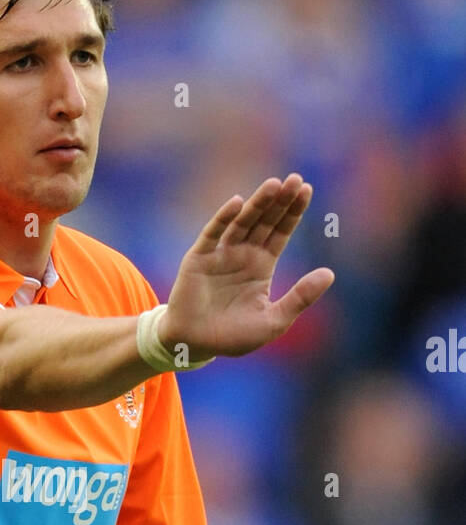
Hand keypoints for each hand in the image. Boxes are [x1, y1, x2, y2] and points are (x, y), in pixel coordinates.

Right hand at [159, 174, 333, 359]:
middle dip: (280, 201)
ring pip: (242, 223)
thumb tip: (330, 274)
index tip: (307, 189)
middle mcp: (242, 255)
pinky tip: (238, 203)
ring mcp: (220, 254)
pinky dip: (224, 218)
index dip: (293, 212)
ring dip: (257, 204)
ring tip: (274, 184)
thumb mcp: (274, 321)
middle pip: (265, 221)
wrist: (194, 345)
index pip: (281, 232)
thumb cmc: (234, 337)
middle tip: (296, 179)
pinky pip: (212, 234)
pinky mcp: (198, 258)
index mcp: (261, 266)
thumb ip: (301, 297)